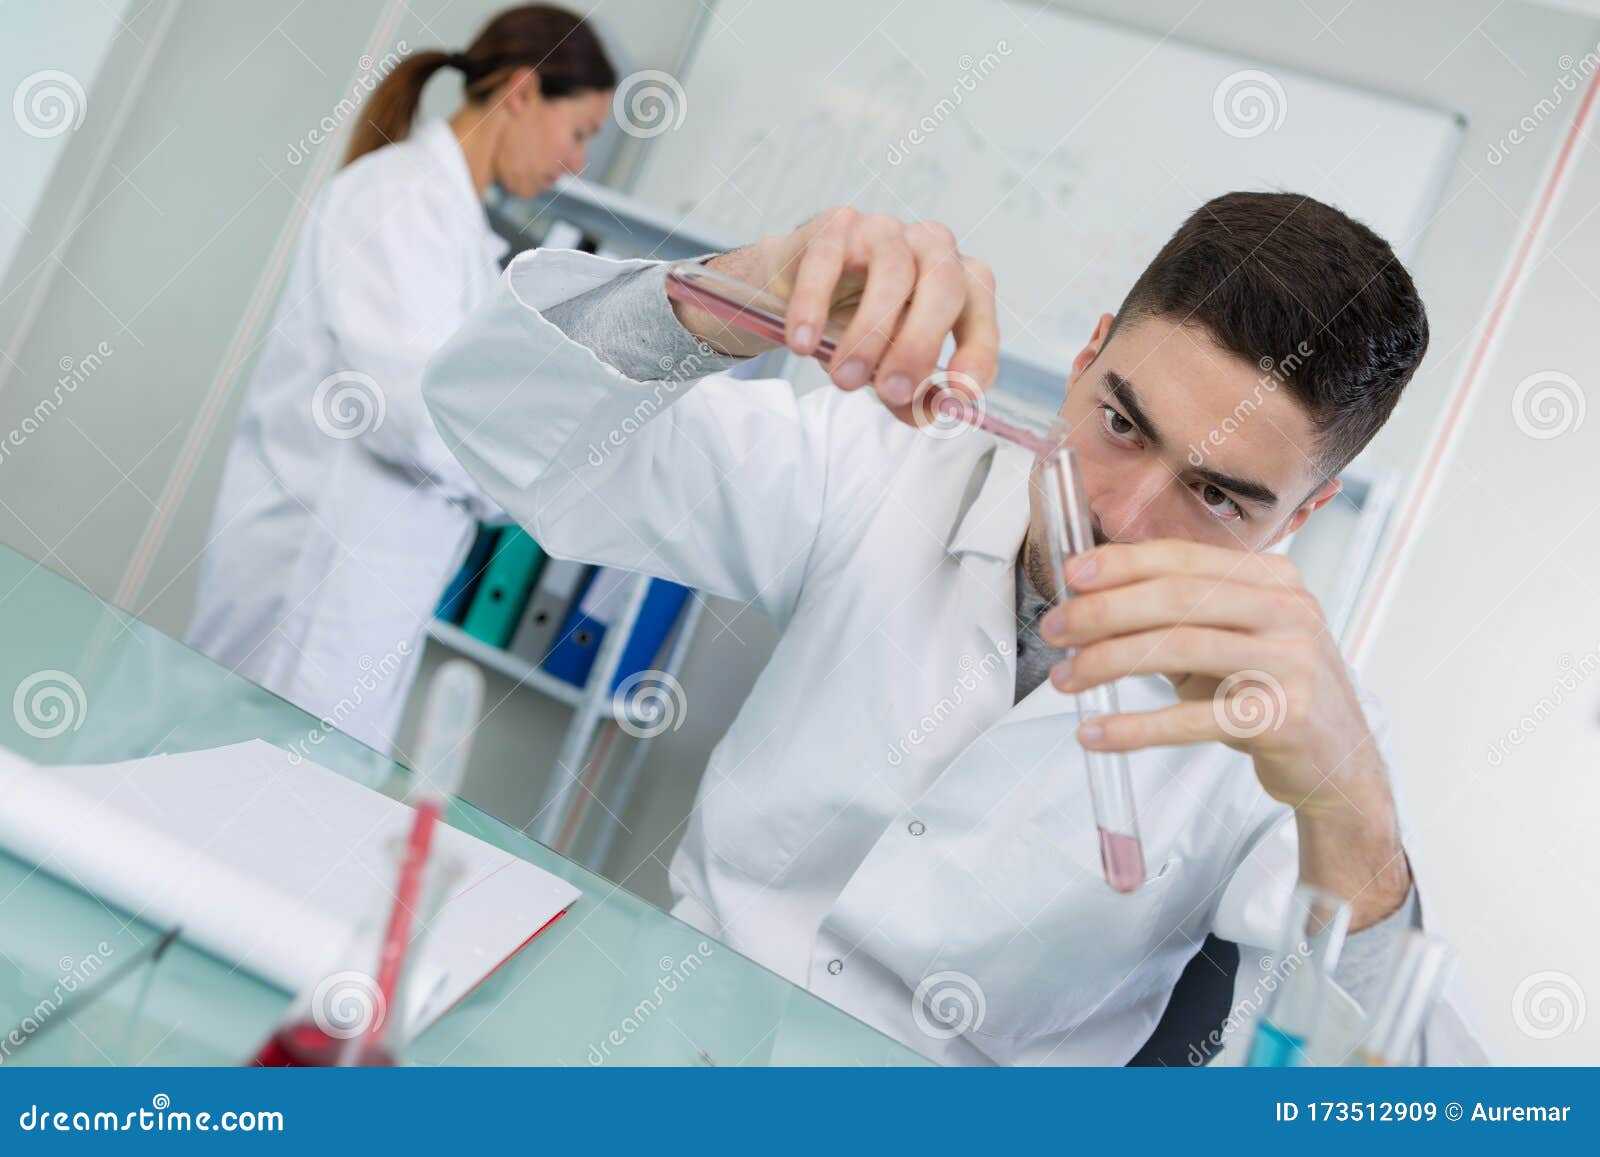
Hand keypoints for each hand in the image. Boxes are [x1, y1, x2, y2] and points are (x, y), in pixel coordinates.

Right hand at [672, 207, 999, 409]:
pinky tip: (804, 343)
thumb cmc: (852, 326)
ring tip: (844, 379)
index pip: (979, 310)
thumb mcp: (886, 367)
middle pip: (944, 284)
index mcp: (955, 281)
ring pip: (892, 272)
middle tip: (892, 393)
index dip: (977, 351)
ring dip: (868, 333)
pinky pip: (829, 260)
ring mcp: (884, 231)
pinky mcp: (836, 227)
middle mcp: (929, 248)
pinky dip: (815, 305)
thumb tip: (931, 412)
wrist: (793, 292)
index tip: (959, 395)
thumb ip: (912, 393)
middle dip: (920, 344)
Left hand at [1038, 539, 1410, 925]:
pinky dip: (1136, 727)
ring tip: (1066, 679)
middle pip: (1178, 598)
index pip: (1184, 559)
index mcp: (1273, 578)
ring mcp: (1292, 663)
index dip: (1122, 564)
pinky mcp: (1284, 718)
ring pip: (1181, 649)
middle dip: (1104, 611)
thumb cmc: (1270, 692)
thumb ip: (1176, 615)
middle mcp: (1289, 610)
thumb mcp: (1230, 639)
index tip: (1071, 576)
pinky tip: (1097, 732)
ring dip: (1109, 662)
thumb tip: (1089, 599)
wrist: (1338, 764)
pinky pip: (1192, 720)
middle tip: (1055, 630)